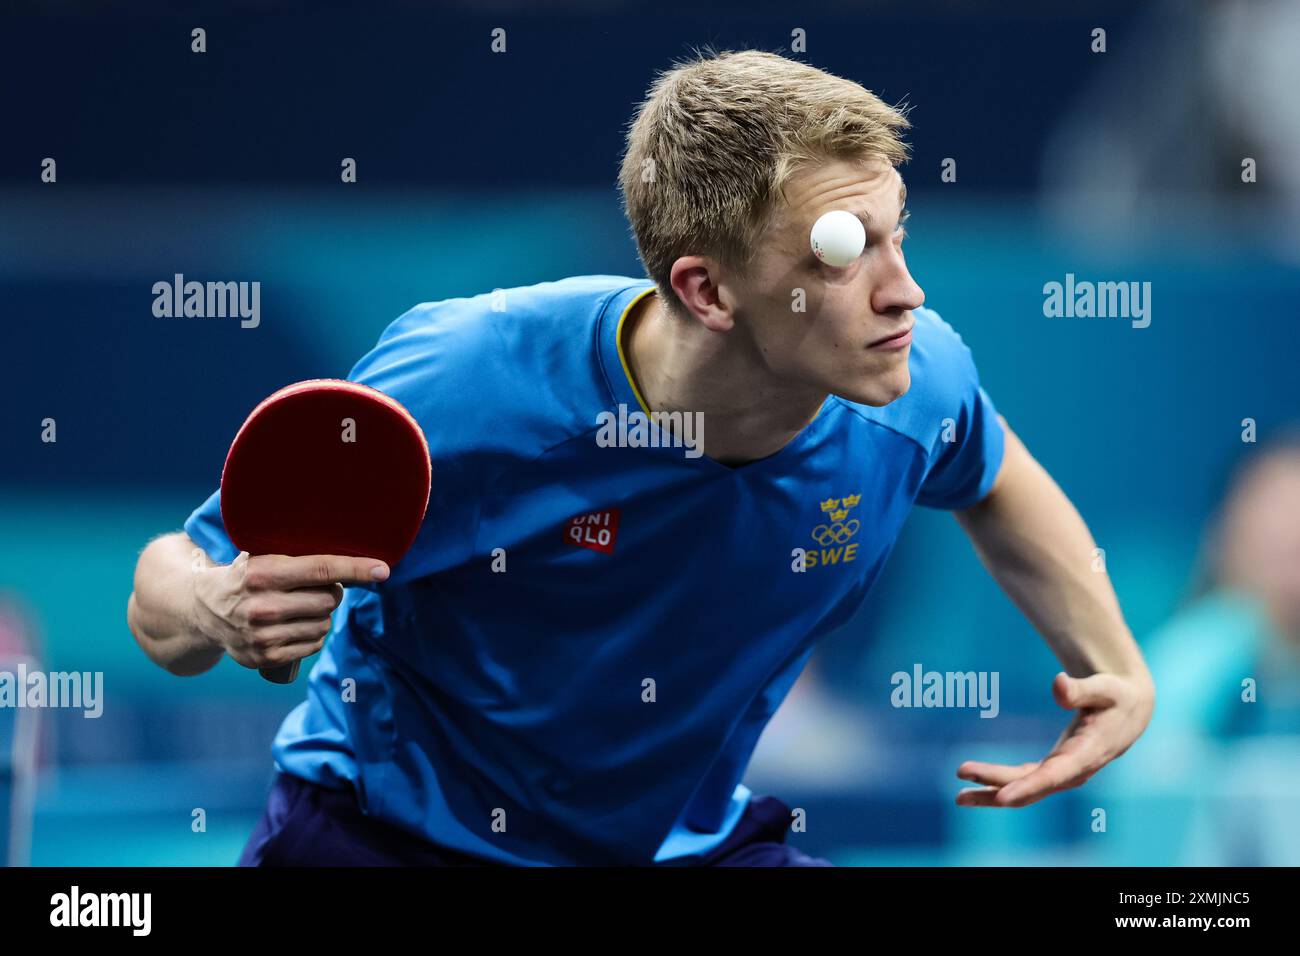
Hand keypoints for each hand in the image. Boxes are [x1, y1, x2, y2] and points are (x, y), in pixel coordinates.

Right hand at [192, 552, 388, 670]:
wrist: (200, 610)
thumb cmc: (243, 576)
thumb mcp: (260, 556)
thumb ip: (297, 554)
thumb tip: (351, 552)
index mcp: (263, 572)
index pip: (322, 569)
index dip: (356, 568)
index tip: (382, 570)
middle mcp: (263, 605)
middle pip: (329, 599)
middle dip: (331, 593)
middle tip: (314, 588)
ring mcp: (263, 634)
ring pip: (323, 623)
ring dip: (321, 615)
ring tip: (298, 607)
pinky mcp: (265, 656)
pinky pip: (313, 644)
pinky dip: (313, 634)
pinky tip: (295, 625)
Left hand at [955, 671, 1154, 807]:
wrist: (1129, 711)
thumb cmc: (1115, 696)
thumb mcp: (1104, 688)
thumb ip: (1081, 689)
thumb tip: (1057, 684)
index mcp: (1086, 755)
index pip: (1053, 776)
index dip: (1027, 787)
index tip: (1001, 796)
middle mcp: (1073, 772)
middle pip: (1030, 786)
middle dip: (996, 786)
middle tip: (962, 773)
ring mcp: (1062, 774)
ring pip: (1023, 789)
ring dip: (991, 792)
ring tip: (959, 797)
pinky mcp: (1054, 769)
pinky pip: (1023, 781)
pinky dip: (1000, 783)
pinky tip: (976, 783)